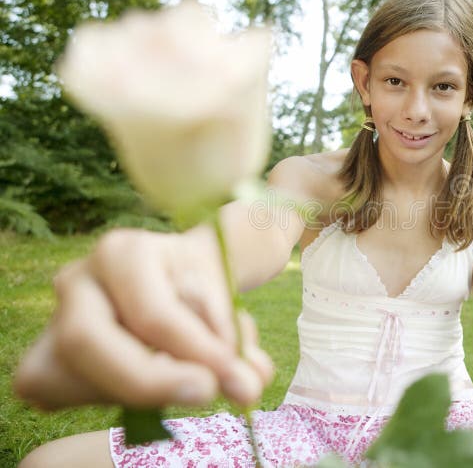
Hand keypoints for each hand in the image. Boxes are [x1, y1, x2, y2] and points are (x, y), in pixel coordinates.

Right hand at [13, 228, 273, 409]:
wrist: (182, 277)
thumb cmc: (203, 286)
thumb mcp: (228, 304)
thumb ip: (237, 342)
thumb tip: (248, 386)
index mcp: (123, 252)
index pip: (152, 312)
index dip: (193, 351)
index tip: (235, 375)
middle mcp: (78, 279)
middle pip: (85, 340)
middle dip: (147, 380)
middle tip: (205, 393)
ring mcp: (54, 317)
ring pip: (67, 374)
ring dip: (132, 392)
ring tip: (185, 381)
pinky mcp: (45, 355)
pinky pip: (57, 391)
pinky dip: (106, 399)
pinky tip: (150, 388)